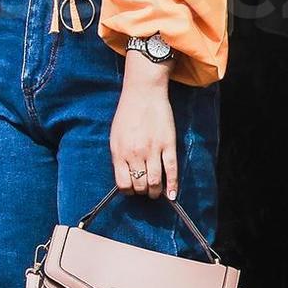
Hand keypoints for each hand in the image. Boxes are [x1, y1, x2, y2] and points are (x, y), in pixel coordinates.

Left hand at [110, 56, 178, 197]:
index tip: (132, 189)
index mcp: (119, 152)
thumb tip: (125, 175)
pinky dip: (172, 185)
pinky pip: (171, 170)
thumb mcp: (115, 136)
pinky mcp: (168, 145)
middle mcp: (135, 154)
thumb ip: (119, 156)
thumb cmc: (128, 113)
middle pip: (139, 185)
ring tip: (157, 192)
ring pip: (154, 182)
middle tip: (146, 190)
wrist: (143, 93)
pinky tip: (172, 194)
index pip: (123, 183)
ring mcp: (152, 150)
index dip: (128, 191)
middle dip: (142, 192)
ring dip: (156, 192)